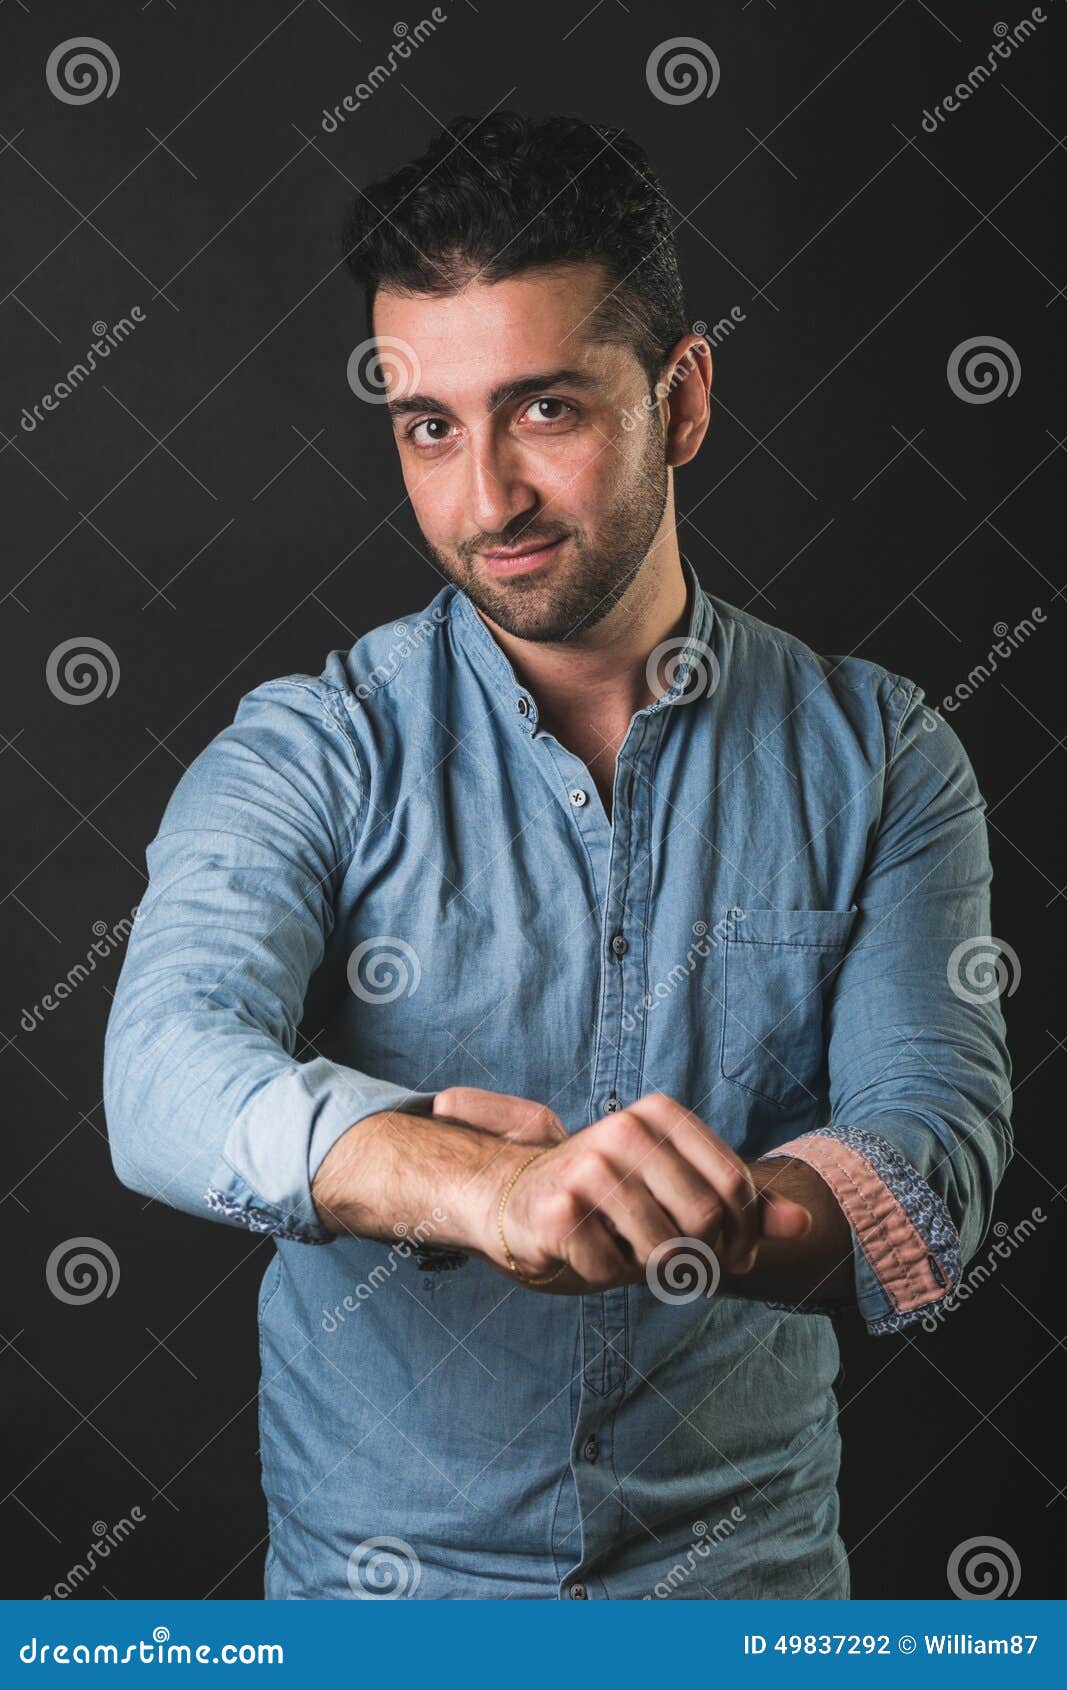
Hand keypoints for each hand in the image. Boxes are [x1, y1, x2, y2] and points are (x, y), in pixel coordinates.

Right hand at [436, 1089, 810, 1294]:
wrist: (515, 1196)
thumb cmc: (612, 1196)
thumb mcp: (679, 1189)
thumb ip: (743, 1205)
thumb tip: (806, 1225)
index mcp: (660, 1114)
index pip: (735, 1185)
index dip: (747, 1234)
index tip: (738, 1257)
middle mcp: (625, 1130)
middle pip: (704, 1218)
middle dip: (703, 1256)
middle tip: (684, 1265)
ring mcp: (589, 1166)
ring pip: (663, 1249)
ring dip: (654, 1269)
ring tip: (632, 1253)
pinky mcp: (559, 1209)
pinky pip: (614, 1270)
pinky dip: (610, 1276)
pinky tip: (592, 1254)